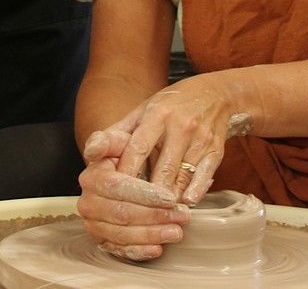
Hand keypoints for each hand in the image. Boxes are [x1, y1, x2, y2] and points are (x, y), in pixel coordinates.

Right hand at [77, 129, 189, 260]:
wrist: (124, 171)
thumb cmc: (128, 155)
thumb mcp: (120, 140)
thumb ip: (107, 140)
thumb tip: (93, 150)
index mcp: (91, 177)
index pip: (117, 187)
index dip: (144, 194)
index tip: (170, 197)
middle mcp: (88, 202)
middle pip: (121, 213)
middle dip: (154, 216)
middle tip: (182, 215)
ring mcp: (94, 223)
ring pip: (122, 234)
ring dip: (152, 234)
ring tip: (177, 231)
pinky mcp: (102, 240)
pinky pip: (120, 250)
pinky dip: (140, 251)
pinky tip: (158, 248)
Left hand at [113, 77, 232, 204]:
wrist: (215, 93)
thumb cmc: (170, 106)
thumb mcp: (142, 111)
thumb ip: (116, 134)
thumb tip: (90, 154)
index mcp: (157, 114)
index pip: (138, 148)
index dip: (126, 173)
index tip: (115, 193)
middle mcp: (180, 126)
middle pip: (163, 169)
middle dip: (149, 194)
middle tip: (136, 212)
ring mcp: (200, 139)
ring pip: (183, 178)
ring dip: (169, 199)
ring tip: (157, 214)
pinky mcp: (216, 151)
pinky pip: (203, 178)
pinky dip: (193, 193)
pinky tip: (183, 203)